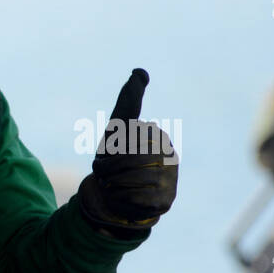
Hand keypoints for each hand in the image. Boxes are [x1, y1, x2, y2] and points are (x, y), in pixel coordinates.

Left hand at [77, 68, 178, 237]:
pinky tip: (120, 197)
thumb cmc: (114, 159)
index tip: (105, 155)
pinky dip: (119, 198)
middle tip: (104, 174)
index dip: (108, 149)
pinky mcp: (165, 201)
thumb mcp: (116, 128)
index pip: (127, 138)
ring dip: (111, 184)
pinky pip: (134, 198)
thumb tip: (139, 71)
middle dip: (106, 168)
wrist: (114, 196)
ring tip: (111, 185)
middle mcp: (169, 157)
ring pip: (130, 179)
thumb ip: (128, 101)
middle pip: (128, 159)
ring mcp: (170, 179)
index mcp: (157, 137)